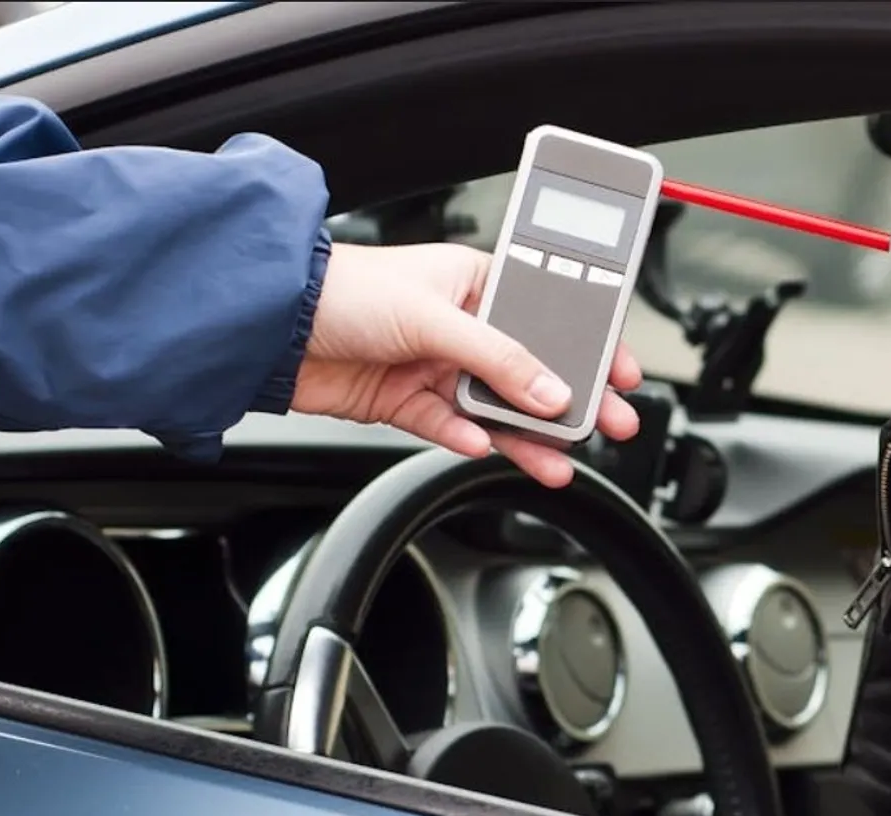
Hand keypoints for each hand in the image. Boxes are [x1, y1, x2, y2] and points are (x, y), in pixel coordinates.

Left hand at [290, 242, 643, 487]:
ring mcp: (434, 364)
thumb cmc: (341, 289)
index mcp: (476, 282)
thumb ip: (498, 358)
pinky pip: (451, 426)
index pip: (551, 314)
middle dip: (570, 399)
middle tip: (610, 424)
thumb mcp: (433, 315)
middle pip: (531, 368)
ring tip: (557, 459)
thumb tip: (550, 390)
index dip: (589, 344)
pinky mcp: (406, 401)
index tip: (623, 373)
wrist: (267, 325)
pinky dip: (468, 439)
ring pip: (496, 407)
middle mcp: (460, 323)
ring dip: (526, 434)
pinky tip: (482, 445)